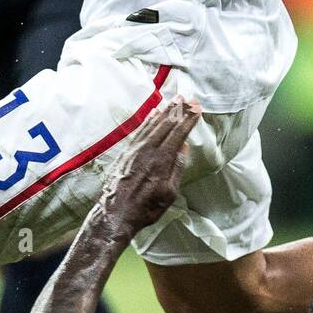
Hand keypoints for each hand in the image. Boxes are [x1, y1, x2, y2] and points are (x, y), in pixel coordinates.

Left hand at [98, 96, 201, 230]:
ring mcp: (135, 150)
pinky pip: (140, 131)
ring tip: (174, 101)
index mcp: (161, 161)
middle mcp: (147, 151)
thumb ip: (177, 169)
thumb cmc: (146, 208)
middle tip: (188, 99)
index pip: (178, 134)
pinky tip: (154, 113)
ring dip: (164, 111)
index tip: (197, 108)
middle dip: (178, 111)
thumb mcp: (169, 194)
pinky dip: (148, 120)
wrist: (115, 214)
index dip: (188, 120)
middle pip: (165, 125)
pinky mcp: (126, 153)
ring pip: (152, 125)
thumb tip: (183, 149)